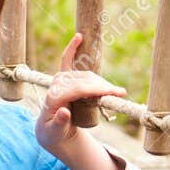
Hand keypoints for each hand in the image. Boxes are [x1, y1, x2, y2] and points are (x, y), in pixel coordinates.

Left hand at [35, 33, 124, 159]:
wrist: (49, 129)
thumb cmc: (53, 132)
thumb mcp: (55, 132)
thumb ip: (59, 123)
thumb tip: (64, 111)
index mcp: (54, 97)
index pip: (80, 89)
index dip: (98, 89)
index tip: (114, 93)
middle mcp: (56, 84)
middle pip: (85, 81)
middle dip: (103, 87)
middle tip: (120, 94)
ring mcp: (60, 78)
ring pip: (86, 76)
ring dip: (101, 82)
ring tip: (115, 91)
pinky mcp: (62, 76)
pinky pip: (67, 58)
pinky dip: (73, 47)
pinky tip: (78, 37)